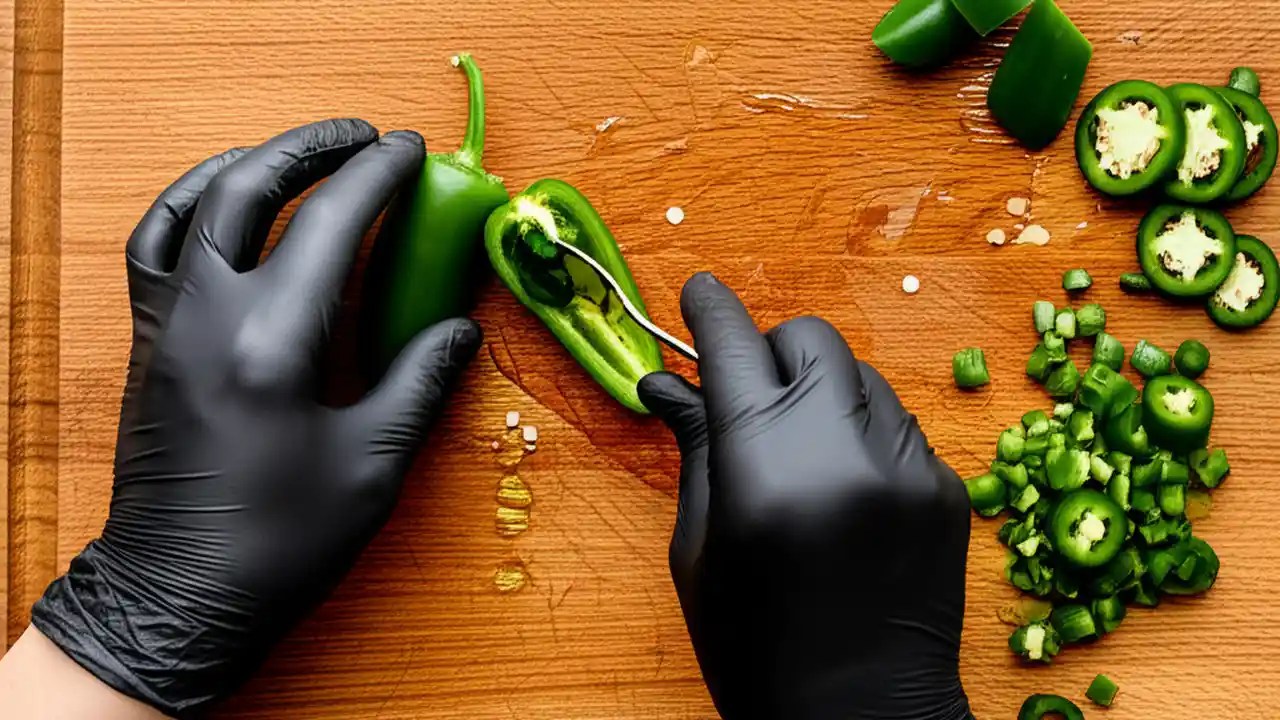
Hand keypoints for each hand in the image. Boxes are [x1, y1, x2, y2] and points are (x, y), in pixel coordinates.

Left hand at [30, 119, 480, 717]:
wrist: (176, 595)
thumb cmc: (280, 540)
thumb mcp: (372, 466)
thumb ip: (419, 383)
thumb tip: (463, 331)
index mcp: (274, 341)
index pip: (331, 223)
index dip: (378, 176)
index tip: (411, 150)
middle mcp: (209, 314)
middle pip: (251, 187)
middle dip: (312, 148)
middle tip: (362, 137)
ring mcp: (168, 322)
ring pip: (194, 203)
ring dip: (250, 162)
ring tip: (298, 155)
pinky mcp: (150, 341)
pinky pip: (157, 243)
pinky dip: (192, 204)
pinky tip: (226, 207)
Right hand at [638, 274, 971, 719]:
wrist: (860, 718)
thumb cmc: (755, 645)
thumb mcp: (701, 548)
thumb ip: (696, 449)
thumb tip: (668, 382)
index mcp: (765, 465)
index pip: (734, 345)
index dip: (709, 308)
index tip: (697, 292)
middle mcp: (843, 448)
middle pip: (809, 337)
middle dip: (772, 350)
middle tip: (750, 393)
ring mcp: (907, 465)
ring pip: (859, 373)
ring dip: (821, 390)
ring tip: (801, 450)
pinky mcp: (948, 487)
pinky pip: (898, 422)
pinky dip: (864, 431)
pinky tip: (846, 486)